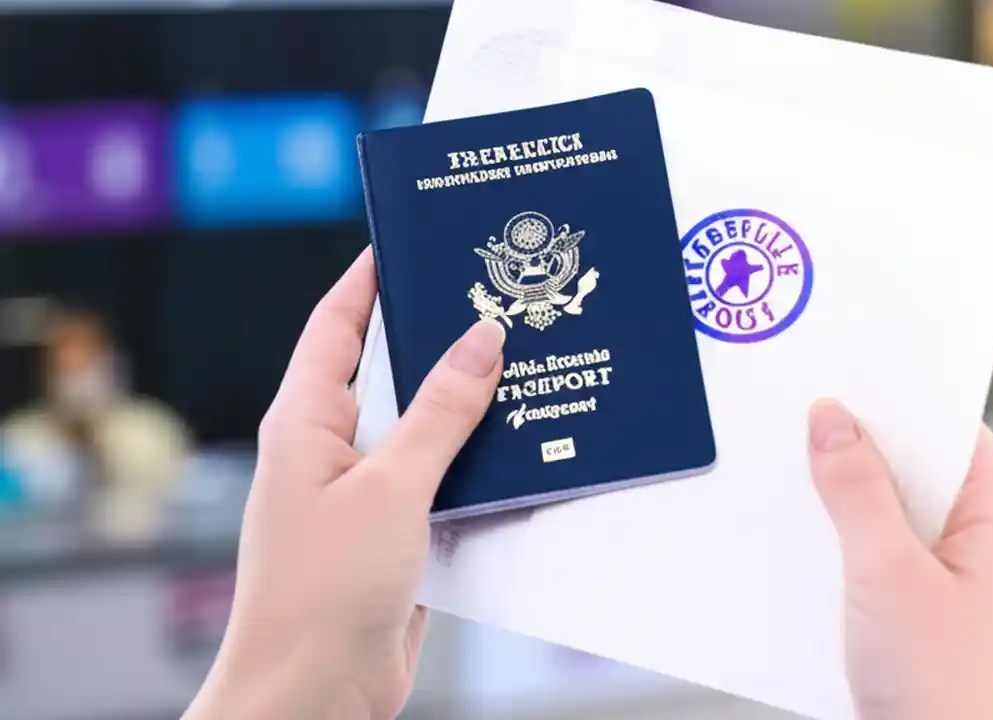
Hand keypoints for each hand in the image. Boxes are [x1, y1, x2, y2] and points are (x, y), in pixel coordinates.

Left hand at [185, 249, 505, 719]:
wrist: (314, 697)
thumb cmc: (322, 593)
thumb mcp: (390, 488)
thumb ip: (439, 413)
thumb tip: (479, 339)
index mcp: (305, 422)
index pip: (335, 325)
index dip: (370, 278)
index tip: (413, 240)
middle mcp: (331, 450)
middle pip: (388, 373)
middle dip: (440, 341)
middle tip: (498, 300)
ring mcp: (363, 496)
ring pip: (424, 431)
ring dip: (469, 409)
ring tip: (527, 369)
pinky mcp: (395, 537)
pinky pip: (441, 483)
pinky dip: (477, 467)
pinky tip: (522, 452)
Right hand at [808, 400, 992, 719]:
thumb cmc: (941, 691)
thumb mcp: (886, 573)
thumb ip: (857, 491)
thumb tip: (833, 421)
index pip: (957, 436)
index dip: (903, 407)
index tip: (848, 385)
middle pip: (924, 476)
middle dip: (866, 457)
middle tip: (808, 432)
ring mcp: (965, 588)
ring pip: (902, 521)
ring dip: (854, 507)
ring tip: (803, 489)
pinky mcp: (932, 620)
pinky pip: (891, 562)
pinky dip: (853, 551)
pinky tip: (814, 551)